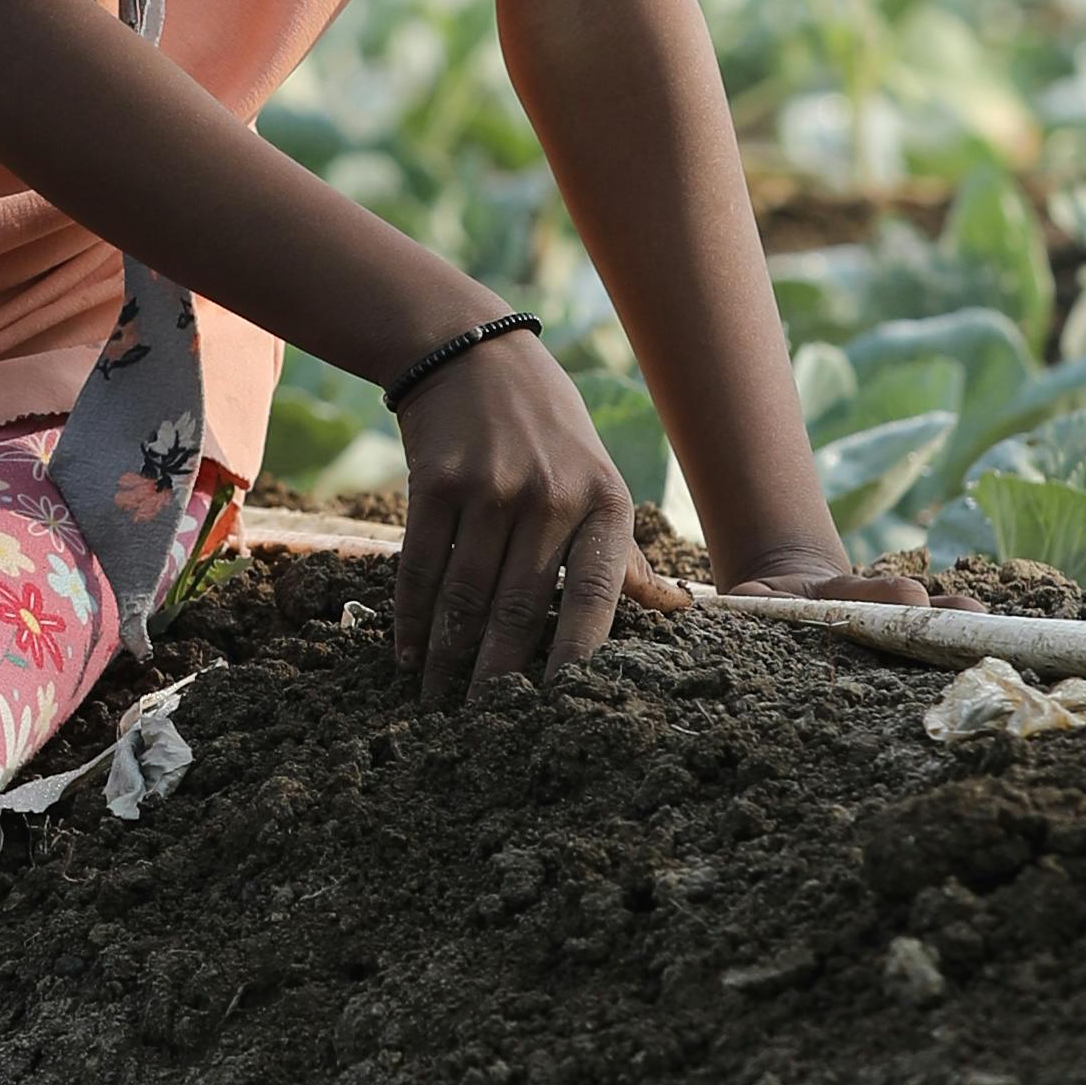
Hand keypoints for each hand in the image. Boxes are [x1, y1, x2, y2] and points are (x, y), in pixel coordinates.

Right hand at [388, 324, 643, 707]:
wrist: (475, 355)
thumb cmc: (549, 432)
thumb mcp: (598, 481)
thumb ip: (626, 556)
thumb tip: (678, 612)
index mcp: (604, 505)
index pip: (595, 600)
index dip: (576, 662)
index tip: (559, 714)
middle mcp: (552, 497)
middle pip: (520, 610)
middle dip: (497, 678)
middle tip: (483, 729)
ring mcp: (493, 487)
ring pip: (465, 596)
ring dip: (446, 659)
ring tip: (437, 702)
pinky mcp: (438, 480)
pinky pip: (421, 566)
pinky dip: (411, 617)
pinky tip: (407, 654)